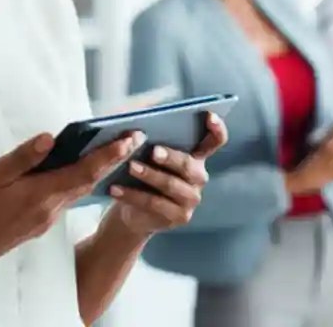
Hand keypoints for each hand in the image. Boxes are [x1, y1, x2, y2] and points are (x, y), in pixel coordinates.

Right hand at [0, 130, 140, 278]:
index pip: (84, 171)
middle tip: (135, 138)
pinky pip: (69, 197)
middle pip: (90, 180)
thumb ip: (24, 157)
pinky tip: (83, 169)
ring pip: (81, 189)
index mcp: (41, 193)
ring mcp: (48, 217)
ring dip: (101, 169)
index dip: (109, 154)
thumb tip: (50, 138)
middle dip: (114, 159)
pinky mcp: (42, 222)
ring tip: (117, 149)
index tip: (129, 139)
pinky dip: (82, 180)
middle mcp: (51, 207)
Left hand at [108, 113, 229, 236]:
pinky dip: (133, 195)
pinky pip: (154, 204)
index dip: (217, 129)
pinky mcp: (179, 216)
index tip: (209, 115)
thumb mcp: (148, 156)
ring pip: (171, 185)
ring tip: (130, 167)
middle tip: (153, 151)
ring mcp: (191, 199)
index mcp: (196, 157)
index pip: (215, 141)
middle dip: (171, 157)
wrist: (134, 212)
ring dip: (149, 175)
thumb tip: (137, 128)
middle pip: (189, 165)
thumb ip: (150, 140)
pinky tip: (115, 189)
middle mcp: (199, 177)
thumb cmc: (143, 175)